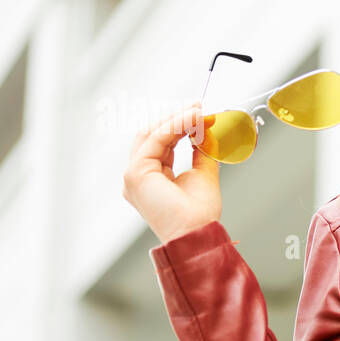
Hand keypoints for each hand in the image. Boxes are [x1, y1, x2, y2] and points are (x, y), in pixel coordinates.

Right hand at [122, 102, 222, 243]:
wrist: (197, 233)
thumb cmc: (199, 213)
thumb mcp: (203, 173)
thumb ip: (201, 150)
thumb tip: (206, 127)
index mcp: (151, 176)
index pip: (161, 142)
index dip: (180, 125)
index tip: (201, 113)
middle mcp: (138, 175)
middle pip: (151, 134)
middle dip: (176, 118)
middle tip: (199, 107)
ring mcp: (133, 174)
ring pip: (151, 133)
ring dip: (177, 119)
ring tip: (199, 111)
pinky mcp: (135, 173)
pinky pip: (155, 139)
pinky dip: (175, 125)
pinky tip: (193, 118)